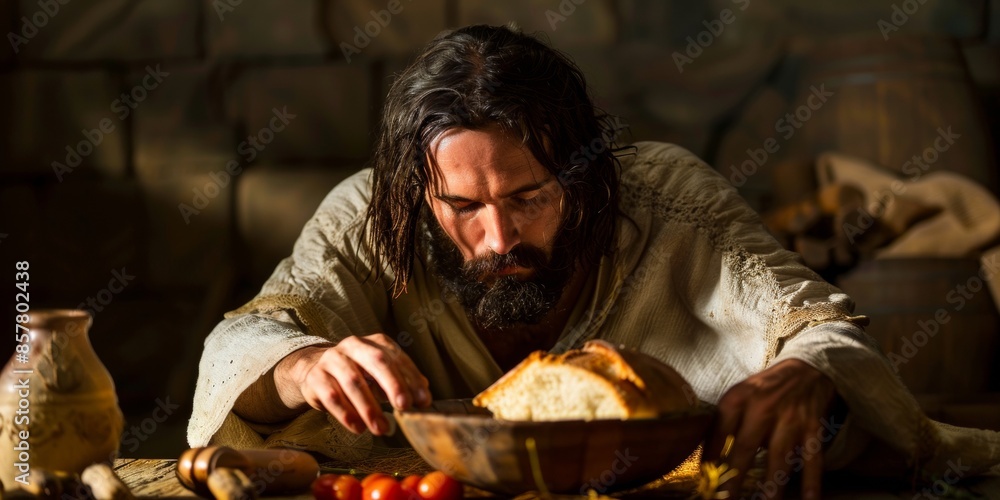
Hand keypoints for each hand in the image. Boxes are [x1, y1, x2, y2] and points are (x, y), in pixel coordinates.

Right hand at [275, 334, 431, 434]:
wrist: (313, 370)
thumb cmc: (356, 373)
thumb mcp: (379, 375)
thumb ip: (402, 382)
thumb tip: (424, 395)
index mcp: (374, 342)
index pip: (397, 358)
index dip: (412, 378)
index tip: (423, 400)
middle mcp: (353, 346)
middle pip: (376, 361)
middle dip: (393, 384)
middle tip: (405, 407)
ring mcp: (332, 359)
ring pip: (353, 381)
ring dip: (370, 408)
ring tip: (381, 429)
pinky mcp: (315, 377)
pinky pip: (332, 396)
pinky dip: (347, 414)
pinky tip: (358, 428)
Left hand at [706, 359, 837, 499]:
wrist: (806, 369)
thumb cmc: (764, 389)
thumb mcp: (739, 395)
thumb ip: (724, 423)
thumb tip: (707, 460)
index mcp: (739, 398)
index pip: (719, 430)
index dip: (711, 456)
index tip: (705, 479)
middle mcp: (763, 407)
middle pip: (745, 448)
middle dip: (734, 477)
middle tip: (725, 498)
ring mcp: (790, 419)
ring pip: (779, 458)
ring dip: (771, 486)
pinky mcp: (813, 428)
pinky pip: (812, 459)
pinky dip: (812, 482)